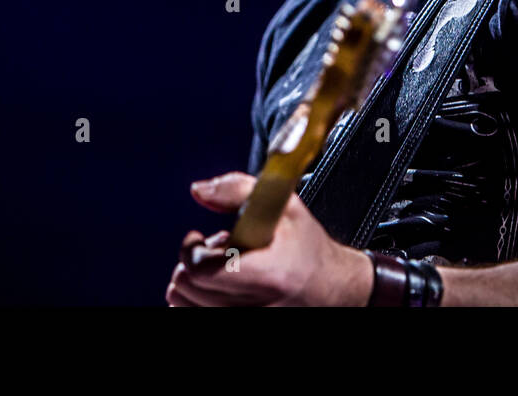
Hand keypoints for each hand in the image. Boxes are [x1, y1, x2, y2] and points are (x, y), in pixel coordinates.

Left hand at [166, 171, 372, 306]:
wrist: (331, 289)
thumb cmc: (308, 249)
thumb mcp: (285, 207)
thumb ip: (238, 190)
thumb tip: (199, 190)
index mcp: (269, 275)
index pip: (202, 270)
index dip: (192, 249)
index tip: (198, 238)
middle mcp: (256, 306)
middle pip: (188, 287)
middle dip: (194, 261)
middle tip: (220, 249)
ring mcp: (245, 320)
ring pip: (185, 303)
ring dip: (196, 280)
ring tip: (222, 267)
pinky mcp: (238, 327)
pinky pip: (193, 314)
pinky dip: (198, 297)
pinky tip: (219, 284)